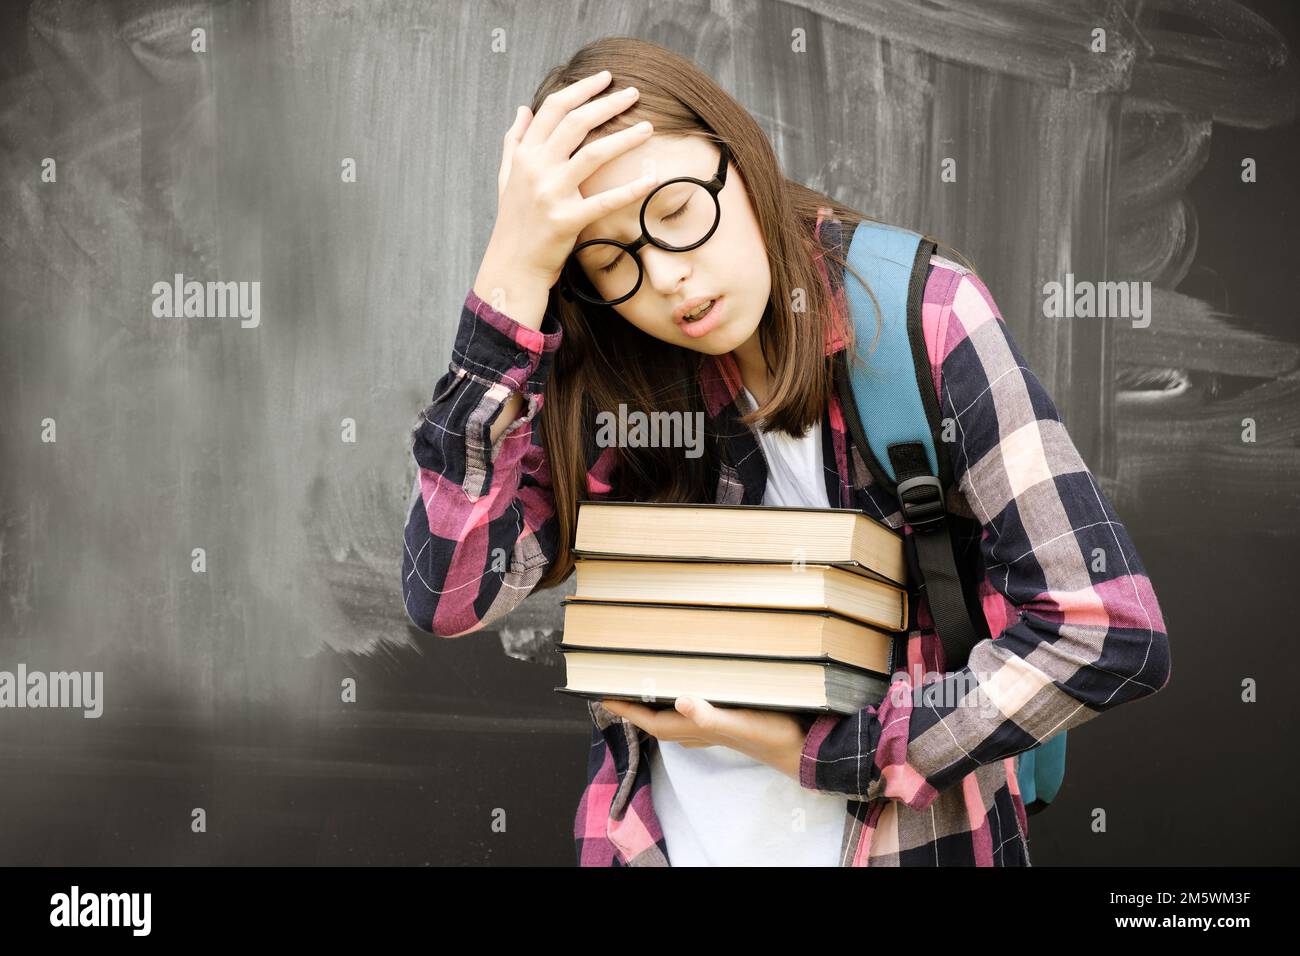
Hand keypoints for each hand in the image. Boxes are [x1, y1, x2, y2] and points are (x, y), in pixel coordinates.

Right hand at [487, 69, 660, 287]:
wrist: (512, 265)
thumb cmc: (514, 221)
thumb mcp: (507, 177)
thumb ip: (514, 141)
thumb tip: (523, 109)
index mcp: (525, 154)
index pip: (554, 108)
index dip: (581, 89)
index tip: (606, 79)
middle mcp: (536, 168)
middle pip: (576, 123)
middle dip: (607, 103)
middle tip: (634, 93)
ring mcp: (551, 193)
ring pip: (592, 154)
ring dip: (623, 137)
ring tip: (647, 127)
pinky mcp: (567, 220)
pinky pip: (605, 200)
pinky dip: (631, 189)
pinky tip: (652, 178)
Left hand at [601, 696, 813, 782]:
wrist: (798, 749)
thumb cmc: (768, 733)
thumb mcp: (739, 720)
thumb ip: (708, 714)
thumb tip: (681, 700)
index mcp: (694, 728)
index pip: (649, 719)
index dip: (625, 707)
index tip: (602, 694)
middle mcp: (697, 731)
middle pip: (655, 719)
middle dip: (634, 705)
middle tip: (616, 685)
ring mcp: (710, 731)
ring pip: (672, 719)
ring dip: (655, 705)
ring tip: (643, 688)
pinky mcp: (724, 725)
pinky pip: (690, 716)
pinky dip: (678, 704)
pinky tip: (685, 696)